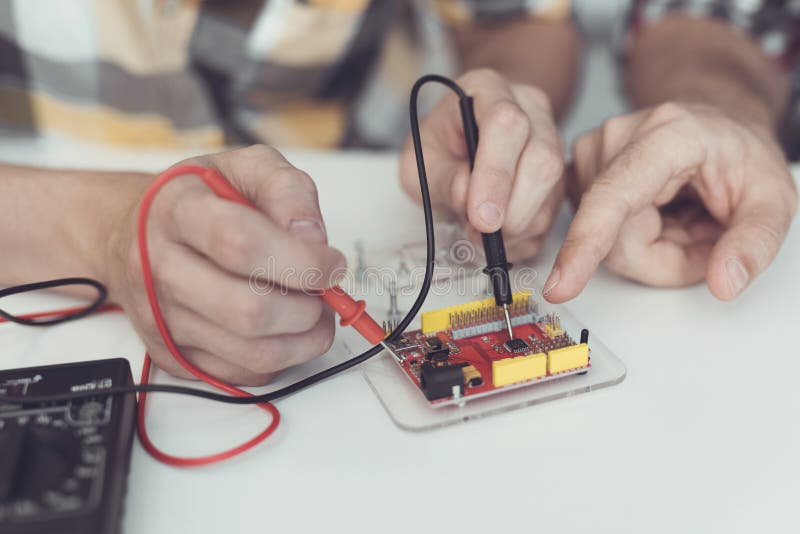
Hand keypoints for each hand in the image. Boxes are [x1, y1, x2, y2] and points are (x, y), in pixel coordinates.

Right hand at [107, 145, 345, 384]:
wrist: (136, 234)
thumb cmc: (201, 200)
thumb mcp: (246, 167)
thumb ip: (287, 189)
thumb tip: (312, 239)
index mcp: (177, 212)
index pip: (239, 243)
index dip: (300, 260)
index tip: (331, 262)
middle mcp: (159, 269)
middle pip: (247, 310)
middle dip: (307, 307)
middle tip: (324, 291)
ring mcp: (162, 320)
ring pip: (253, 353)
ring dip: (304, 338)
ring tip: (312, 311)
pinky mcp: (173, 356)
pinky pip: (245, 374)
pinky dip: (282, 357)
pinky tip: (284, 329)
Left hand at [399, 69, 564, 260]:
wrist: (460, 144)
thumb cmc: (440, 146)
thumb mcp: (420, 160)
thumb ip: (441, 178)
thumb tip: (467, 196)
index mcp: (489, 89)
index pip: (506, 124)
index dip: (495, 174)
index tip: (480, 216)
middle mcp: (529, 110)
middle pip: (542, 159)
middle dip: (512, 209)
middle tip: (482, 232)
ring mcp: (552, 141)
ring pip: (553, 190)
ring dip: (518, 225)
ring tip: (483, 233)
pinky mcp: (561, 176)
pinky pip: (553, 212)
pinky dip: (525, 234)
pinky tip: (499, 234)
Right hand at [545, 102, 797, 301]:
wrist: (716, 128)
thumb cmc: (738, 155)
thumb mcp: (774, 199)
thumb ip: (754, 243)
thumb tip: (725, 281)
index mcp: (667, 135)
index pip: (614, 197)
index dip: (587, 244)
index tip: (563, 283)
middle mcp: (617, 137)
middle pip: (618, 241)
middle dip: (666, 256)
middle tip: (704, 232)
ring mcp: (591, 153)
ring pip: (607, 244)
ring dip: (651, 247)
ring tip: (682, 216)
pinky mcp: (578, 172)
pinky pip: (598, 235)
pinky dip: (631, 238)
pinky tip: (655, 213)